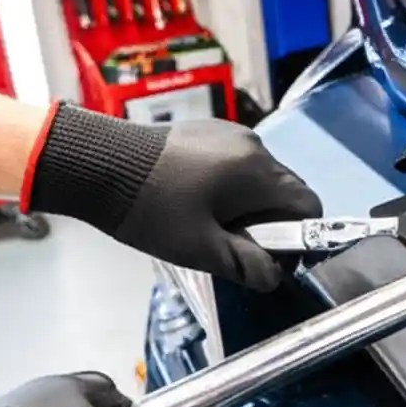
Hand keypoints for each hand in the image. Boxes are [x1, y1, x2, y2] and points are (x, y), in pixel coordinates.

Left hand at [24, 104, 321, 290]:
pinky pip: (234, 163)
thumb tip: (273, 277)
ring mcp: (228, 132)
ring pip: (258, 178)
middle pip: (284, 191)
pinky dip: (228, 186)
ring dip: (247, 205)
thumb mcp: (200, 249)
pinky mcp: (205, 130)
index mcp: (258, 170)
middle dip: (270, 222)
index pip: (309, 205)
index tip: (272, 256)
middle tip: (233, 244)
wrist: (97, 164)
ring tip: (208, 223)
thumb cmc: (151, 209)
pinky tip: (194, 200)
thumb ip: (245, 265)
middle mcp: (252, 144)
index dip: (301, 238)